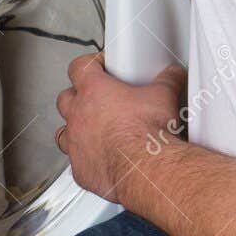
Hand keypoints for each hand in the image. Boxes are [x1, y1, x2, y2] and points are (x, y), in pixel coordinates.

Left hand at [55, 52, 187, 202]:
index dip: (89, 65)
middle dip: (78, 97)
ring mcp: (76, 144)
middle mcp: (79, 116)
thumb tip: (172, 76)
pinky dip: (86, 159)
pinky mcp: (81, 170)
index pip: (79, 67)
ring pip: (63, 132)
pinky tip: (101, 160)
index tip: (100, 67)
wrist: (146, 167)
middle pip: (66, 98)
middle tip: (97, 100)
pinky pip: (77, 162)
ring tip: (93, 131)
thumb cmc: (148, 133)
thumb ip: (166, 81)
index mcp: (94, 91)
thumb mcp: (163, 96)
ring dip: (75, 130)